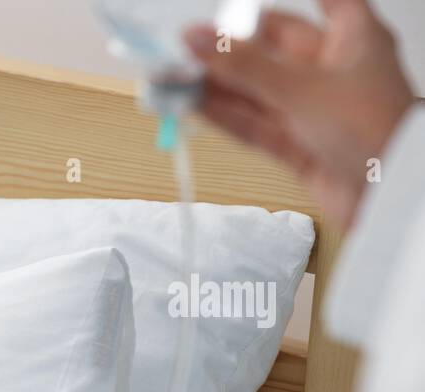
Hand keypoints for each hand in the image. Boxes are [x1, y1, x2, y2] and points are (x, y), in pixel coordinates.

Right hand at [184, 0, 414, 230]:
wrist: (389, 196)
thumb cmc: (372, 130)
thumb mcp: (299, 88)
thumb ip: (242, 65)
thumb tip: (196, 38)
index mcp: (356, 39)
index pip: (332, 3)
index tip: (251, 4)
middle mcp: (337, 72)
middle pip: (279, 49)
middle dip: (234, 50)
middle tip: (190, 48)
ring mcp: (316, 111)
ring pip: (260, 91)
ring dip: (221, 87)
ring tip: (178, 80)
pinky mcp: (301, 146)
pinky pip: (257, 125)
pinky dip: (227, 117)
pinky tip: (196, 107)